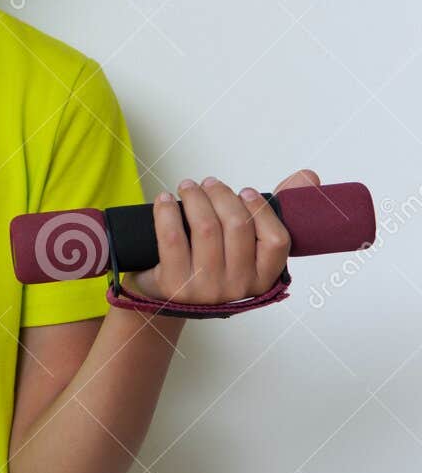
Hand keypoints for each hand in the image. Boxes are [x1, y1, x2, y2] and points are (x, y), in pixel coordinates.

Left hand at [122, 169, 321, 303]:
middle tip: (210, 183)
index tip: (245, 191)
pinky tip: (164, 199)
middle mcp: (237, 286)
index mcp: (263, 278)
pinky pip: (172, 238)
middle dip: (222, 195)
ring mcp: (205, 287)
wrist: (169, 296)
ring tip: (188, 186)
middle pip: (236, 226)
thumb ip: (274, 211)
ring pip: (206, 228)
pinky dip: (167, 212)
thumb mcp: (245, 246)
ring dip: (195, 197)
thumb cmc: (213, 263)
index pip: (276, 240)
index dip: (261, 210)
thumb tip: (308, 176)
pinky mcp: (174, 284)